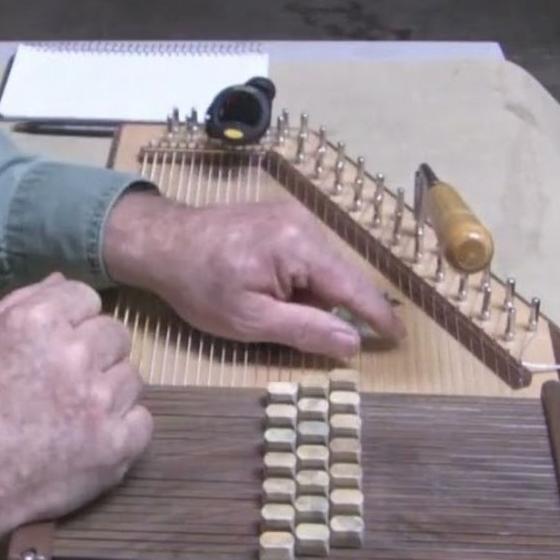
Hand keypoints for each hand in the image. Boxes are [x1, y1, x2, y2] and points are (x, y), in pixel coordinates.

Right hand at [0, 274, 151, 559]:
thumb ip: (21, 304)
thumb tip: (61, 282)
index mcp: (38, 322)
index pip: (86, 298)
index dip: (72, 321)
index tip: (56, 345)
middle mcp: (75, 355)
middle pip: (116, 334)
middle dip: (95, 352)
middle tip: (65, 381)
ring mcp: (99, 402)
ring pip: (131, 377)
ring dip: (109, 390)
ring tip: (74, 413)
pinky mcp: (116, 445)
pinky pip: (142, 421)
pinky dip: (123, 429)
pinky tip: (92, 437)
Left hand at [103, 192, 405, 359]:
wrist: (159, 242)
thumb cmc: (198, 284)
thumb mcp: (250, 319)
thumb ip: (306, 330)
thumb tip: (353, 343)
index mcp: (299, 246)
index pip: (353, 286)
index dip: (378, 315)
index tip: (399, 337)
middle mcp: (303, 223)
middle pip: (336, 278)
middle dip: (320, 308)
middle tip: (276, 322)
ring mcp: (291, 217)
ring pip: (320, 270)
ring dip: (303, 296)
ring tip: (259, 303)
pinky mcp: (279, 218)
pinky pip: (303, 258)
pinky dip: (293, 281)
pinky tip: (260, 288)